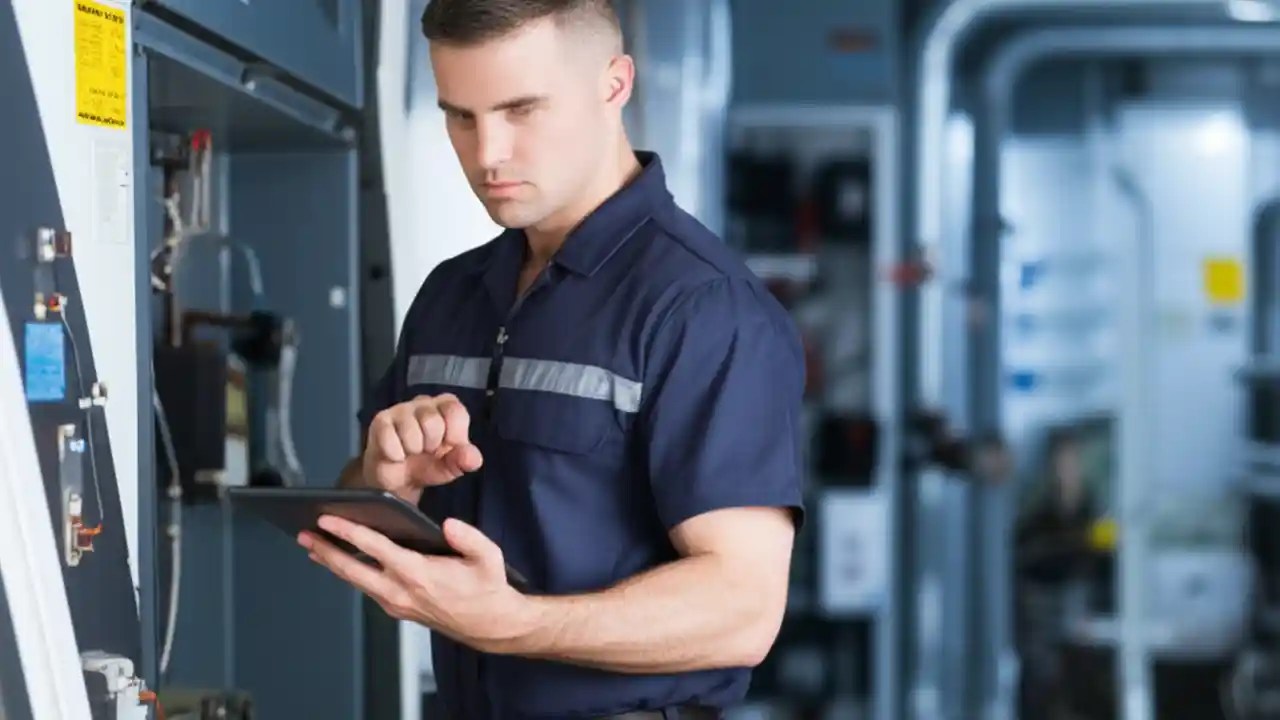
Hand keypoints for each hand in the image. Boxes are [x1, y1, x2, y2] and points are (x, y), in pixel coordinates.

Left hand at [298, 516, 534, 651]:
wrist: (490, 625)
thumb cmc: (488, 588)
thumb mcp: (488, 557)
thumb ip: (468, 538)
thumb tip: (448, 525)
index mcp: (418, 574)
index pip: (375, 549)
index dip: (349, 532)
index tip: (328, 518)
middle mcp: (401, 592)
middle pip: (352, 570)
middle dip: (326, 550)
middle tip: (304, 533)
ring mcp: (396, 604)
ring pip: (356, 581)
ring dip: (333, 563)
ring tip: (313, 546)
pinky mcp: (398, 609)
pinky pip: (367, 588)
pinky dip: (350, 573)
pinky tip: (342, 561)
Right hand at [364, 394, 482, 504]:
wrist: (397, 480)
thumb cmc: (428, 465)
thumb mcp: (451, 467)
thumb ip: (464, 461)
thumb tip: (473, 459)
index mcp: (446, 407)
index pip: (455, 411)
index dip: (453, 435)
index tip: (448, 447)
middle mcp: (425, 402)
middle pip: (432, 421)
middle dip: (430, 445)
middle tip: (426, 451)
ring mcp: (401, 409)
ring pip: (410, 430)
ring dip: (412, 450)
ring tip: (410, 452)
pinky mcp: (381, 421)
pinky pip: (390, 438)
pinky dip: (395, 454)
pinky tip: (395, 454)